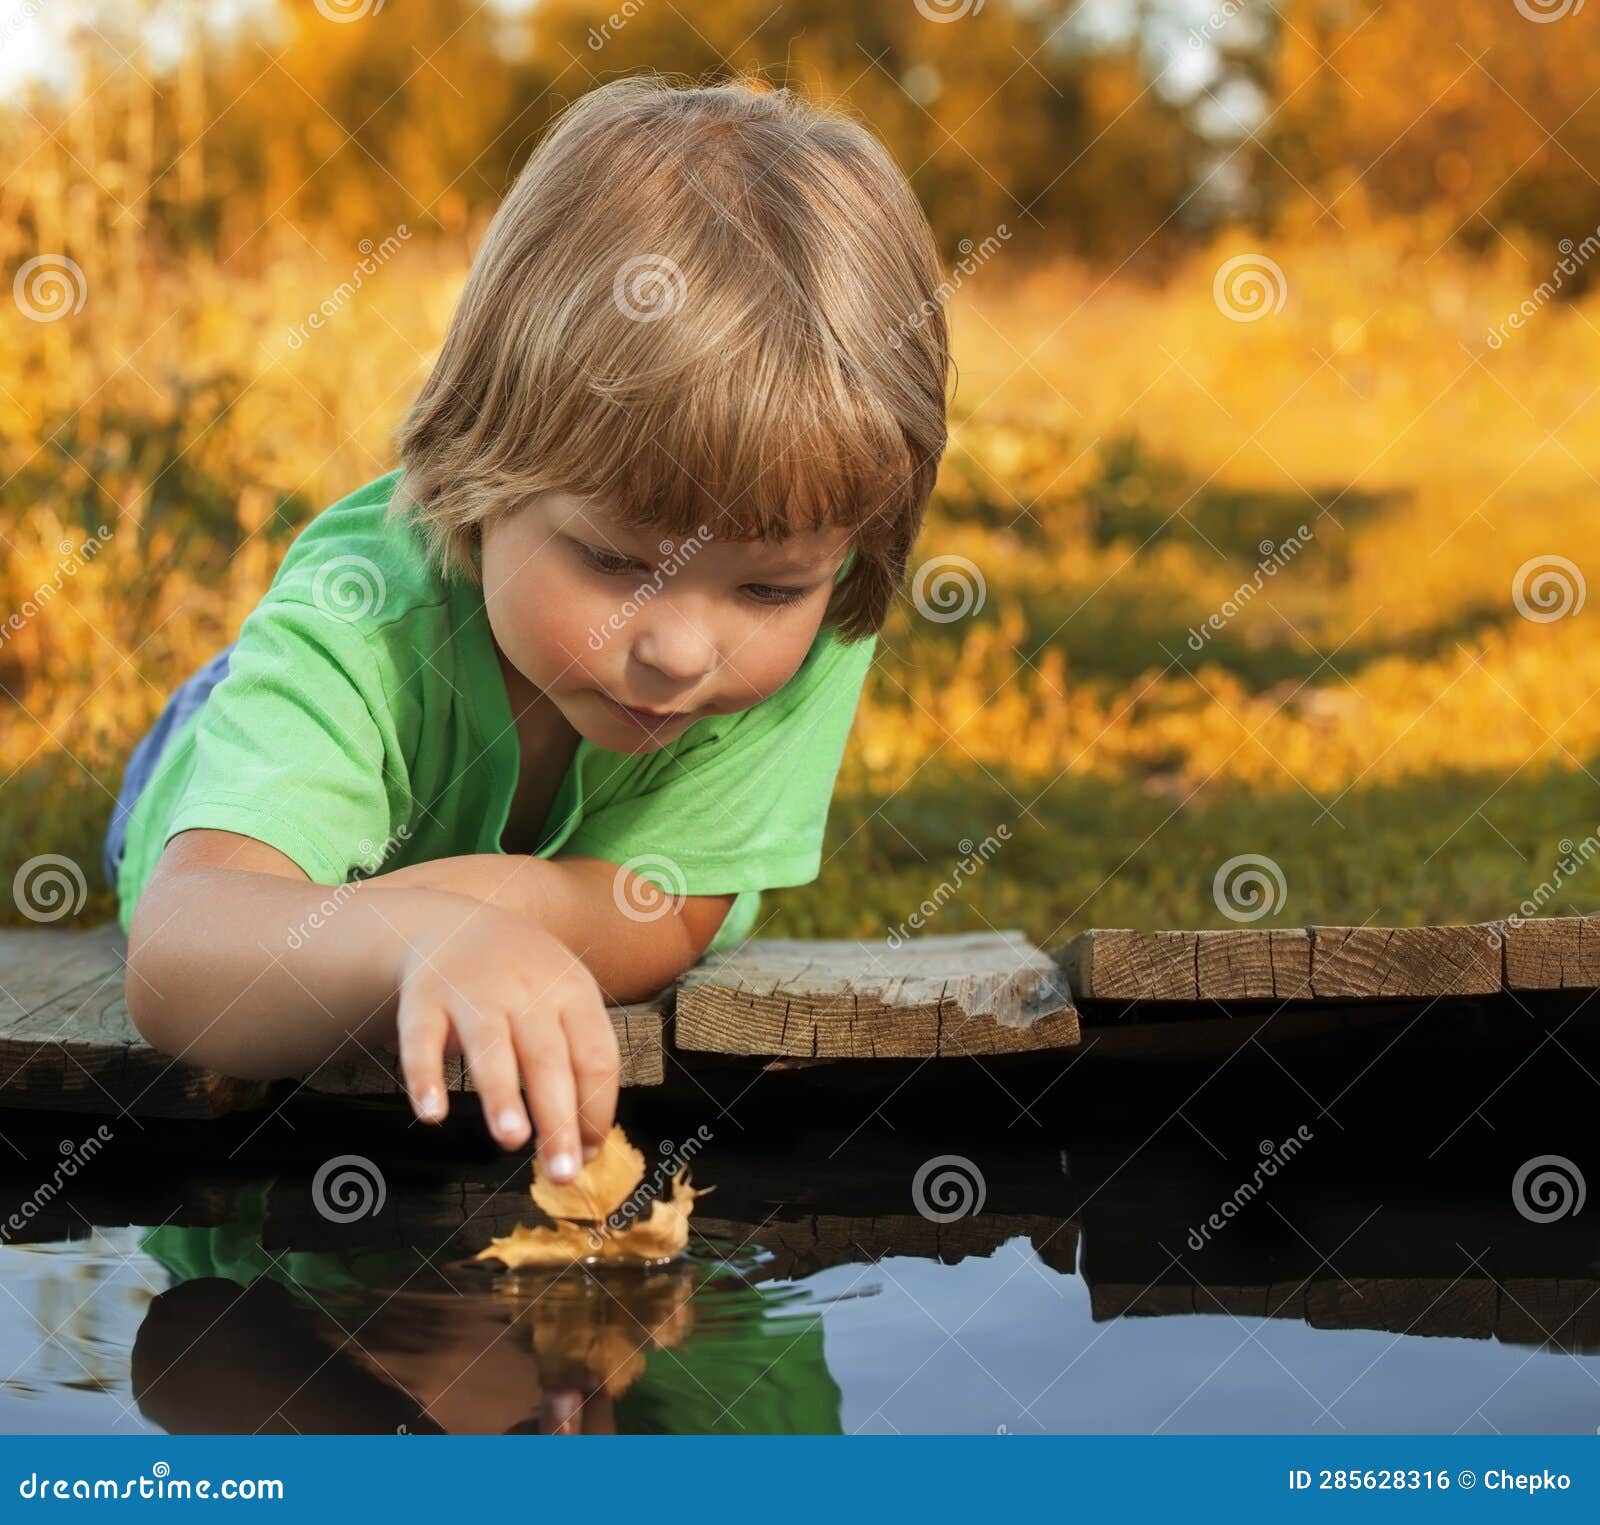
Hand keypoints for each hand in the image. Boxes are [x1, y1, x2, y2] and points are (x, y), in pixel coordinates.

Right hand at [393, 905, 619, 1173]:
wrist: (456, 921)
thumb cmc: (525, 980)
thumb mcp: (566, 999)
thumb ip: (578, 1065)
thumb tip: (588, 1145)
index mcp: (572, 992)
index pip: (596, 1055)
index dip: (597, 1107)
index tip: (591, 1154)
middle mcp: (526, 990)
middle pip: (548, 1058)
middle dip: (558, 1117)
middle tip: (564, 1171)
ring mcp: (473, 992)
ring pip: (490, 1046)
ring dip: (501, 1094)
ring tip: (512, 1139)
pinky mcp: (424, 998)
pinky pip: (422, 1041)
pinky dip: (425, 1076)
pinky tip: (431, 1114)